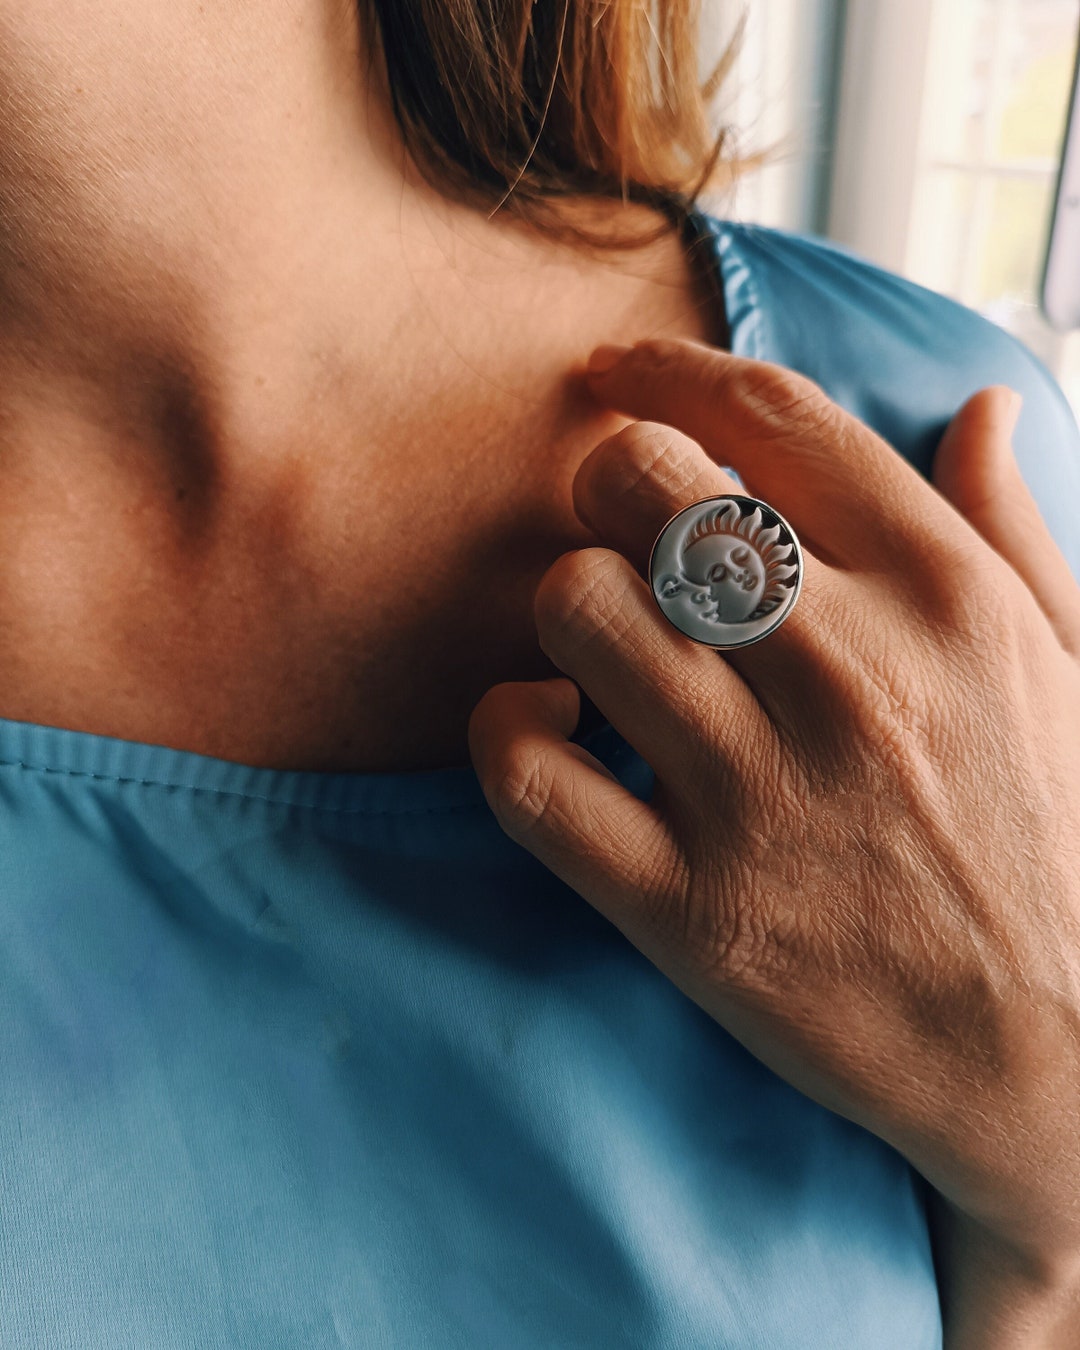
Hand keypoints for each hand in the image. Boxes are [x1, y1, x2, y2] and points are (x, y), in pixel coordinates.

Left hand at [468, 339, 1079, 1346]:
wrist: (1063, 1059)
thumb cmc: (1060, 844)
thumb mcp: (1072, 664)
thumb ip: (1012, 527)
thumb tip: (979, 406)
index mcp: (944, 596)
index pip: (773, 419)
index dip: (666, 372)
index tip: (611, 376)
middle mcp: (850, 675)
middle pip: (646, 489)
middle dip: (604, 483)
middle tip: (614, 532)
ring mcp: (762, 795)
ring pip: (576, 608)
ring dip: (559, 608)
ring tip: (593, 648)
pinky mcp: (692, 911)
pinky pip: (532, 776)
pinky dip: (508, 733)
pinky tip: (549, 734)